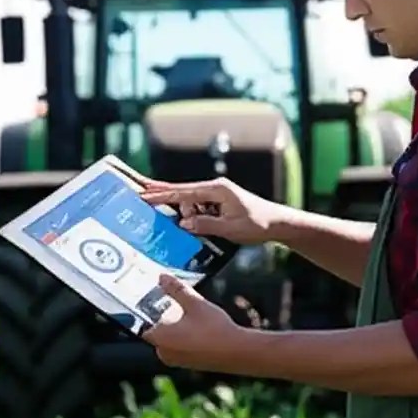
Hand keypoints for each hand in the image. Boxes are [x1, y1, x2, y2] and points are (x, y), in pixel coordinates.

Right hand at [138, 176, 284, 244]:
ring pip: (190, 201)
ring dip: (182, 212)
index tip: (144, 195)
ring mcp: (217, 194)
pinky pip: (199, 206)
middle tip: (140, 193)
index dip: (162, 195)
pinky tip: (183, 221)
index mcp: (217, 190)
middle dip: (163, 194)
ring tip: (173, 216)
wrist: (277, 222)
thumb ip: (206, 225)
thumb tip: (184, 223)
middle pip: (183, 192)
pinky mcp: (219, 202)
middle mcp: (215, 188)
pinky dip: (189, 212)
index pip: (184, 192)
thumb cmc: (257, 224)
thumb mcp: (230, 228)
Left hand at [142, 273, 248, 370]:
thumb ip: (176, 290)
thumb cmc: (214, 329)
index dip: (146, 310)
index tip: (152, 298)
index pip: (142, 323)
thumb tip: (162, 277)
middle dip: (163, 317)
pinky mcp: (189, 364)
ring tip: (188, 312)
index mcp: (160, 338)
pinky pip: (179, 347)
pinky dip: (183, 337)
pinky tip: (198, 327)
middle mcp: (164, 352)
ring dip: (174, 327)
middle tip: (172, 301)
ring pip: (168, 339)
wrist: (238, 353)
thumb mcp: (195, 303)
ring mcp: (177, 360)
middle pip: (156, 331)